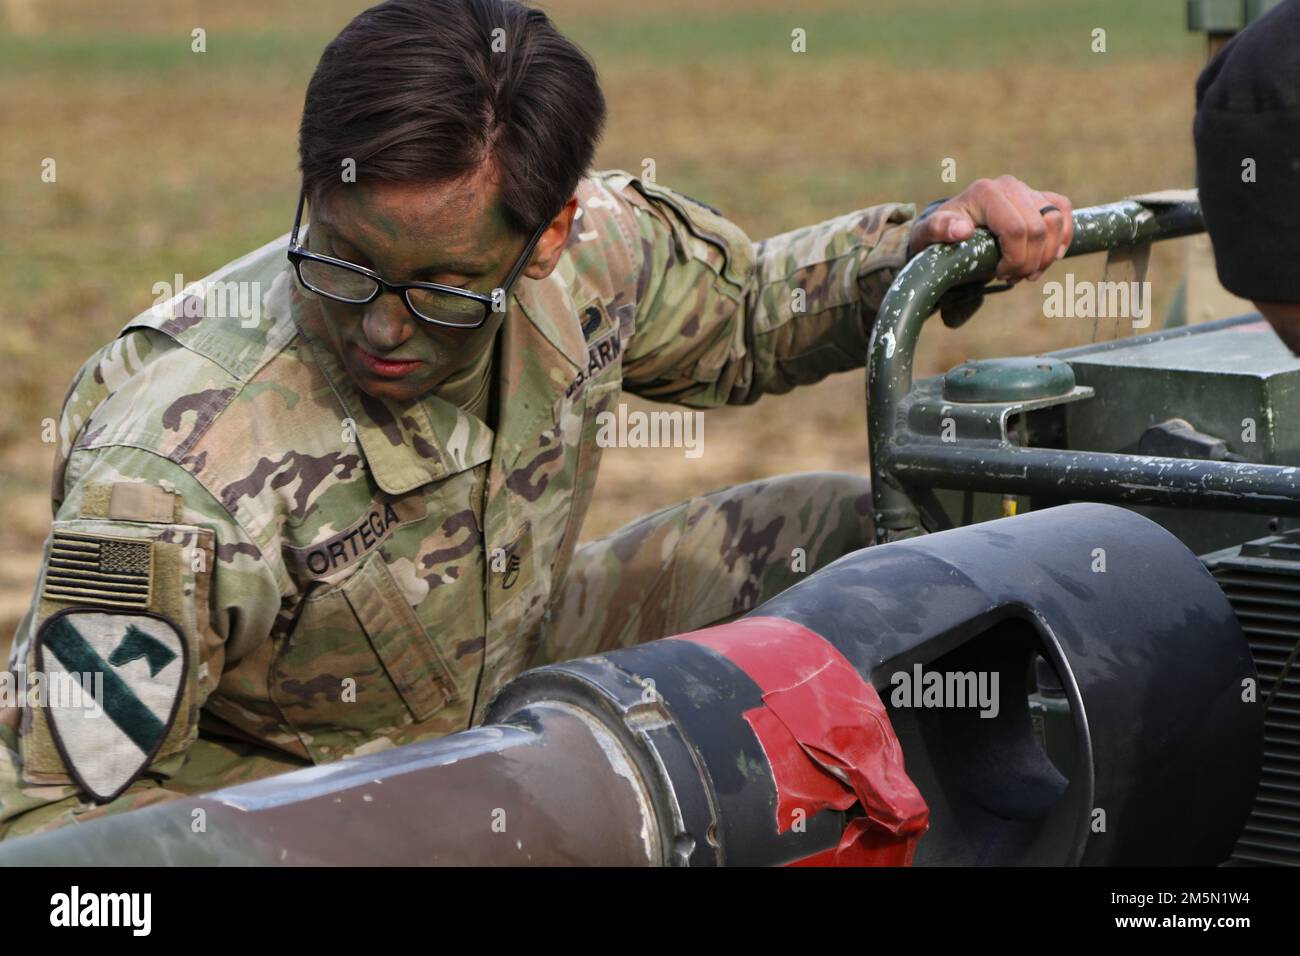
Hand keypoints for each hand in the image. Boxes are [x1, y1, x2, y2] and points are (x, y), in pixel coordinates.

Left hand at [909, 175, 1073, 282]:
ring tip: (1028, 272)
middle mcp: (1009, 186)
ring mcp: (1026, 190)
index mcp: (985, 193)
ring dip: (1047, 255)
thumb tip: (962, 230)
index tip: (1001, 274)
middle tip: (1014, 277)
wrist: (949, 226)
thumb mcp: (929, 233)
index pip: (1016, 229)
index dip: (1016, 258)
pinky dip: (1063, 236)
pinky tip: (1053, 256)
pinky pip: (1063, 210)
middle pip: (1039, 229)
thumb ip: (939, 230)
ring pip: (1055, 222)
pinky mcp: (1038, 197)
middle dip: (1030, 261)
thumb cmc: (940, 233)